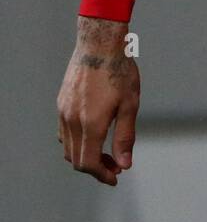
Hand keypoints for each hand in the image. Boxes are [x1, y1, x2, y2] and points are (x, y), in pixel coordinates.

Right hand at [57, 16, 139, 184]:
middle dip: (96, 168)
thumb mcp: (130, 105)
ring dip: (85, 156)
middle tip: (115, 166)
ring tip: (106, 152)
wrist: (99, 44)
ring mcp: (63, 112)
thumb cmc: (119, 72)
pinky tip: (93, 134)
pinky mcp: (61, 103)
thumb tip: (124, 165)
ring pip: (68, 147)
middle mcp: (72, 120)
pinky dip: (76, 142)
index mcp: (90, 123)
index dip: (101, 175)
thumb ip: (125, 137)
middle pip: (76, 159)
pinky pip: (64, 133)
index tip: (115, 177)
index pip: (88, 163)